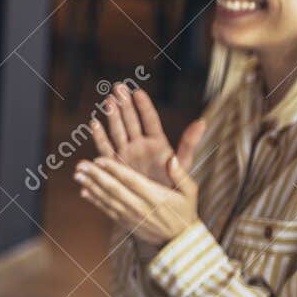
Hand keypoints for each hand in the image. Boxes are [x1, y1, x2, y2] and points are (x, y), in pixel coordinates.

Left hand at [75, 153, 200, 247]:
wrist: (179, 241)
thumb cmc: (185, 211)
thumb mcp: (190, 191)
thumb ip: (180, 174)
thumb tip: (171, 158)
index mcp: (155, 196)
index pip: (130, 180)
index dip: (114, 170)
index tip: (99, 159)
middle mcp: (140, 206)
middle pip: (114, 189)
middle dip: (96, 176)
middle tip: (80, 164)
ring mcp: (131, 216)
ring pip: (107, 199)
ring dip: (91, 186)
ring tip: (77, 175)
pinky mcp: (126, 223)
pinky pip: (108, 211)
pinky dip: (95, 201)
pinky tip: (84, 192)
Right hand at [90, 83, 206, 190]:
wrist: (158, 209)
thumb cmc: (173, 187)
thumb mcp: (184, 164)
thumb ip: (189, 143)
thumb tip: (201, 122)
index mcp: (158, 143)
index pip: (150, 120)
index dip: (144, 107)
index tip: (137, 92)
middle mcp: (140, 146)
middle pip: (131, 122)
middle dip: (124, 104)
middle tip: (118, 87)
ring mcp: (127, 154)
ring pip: (118, 131)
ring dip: (112, 116)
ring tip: (108, 100)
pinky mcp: (115, 165)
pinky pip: (106, 149)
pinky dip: (100, 137)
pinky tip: (94, 123)